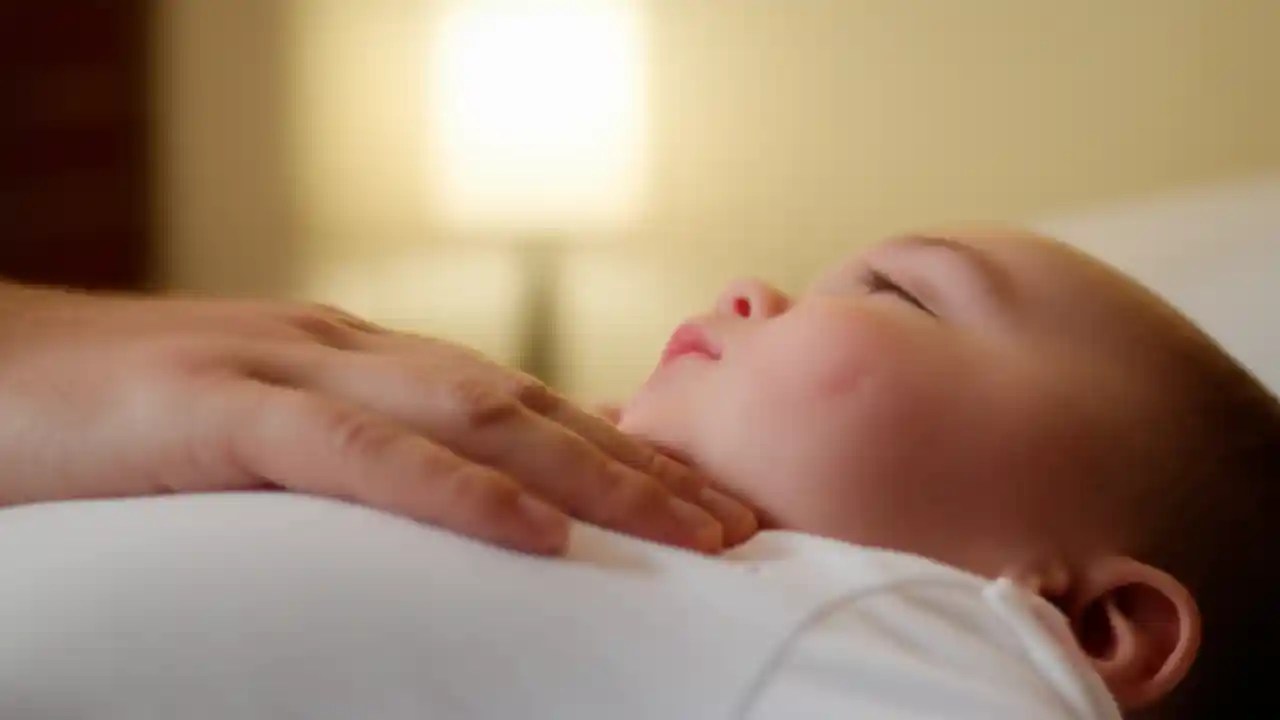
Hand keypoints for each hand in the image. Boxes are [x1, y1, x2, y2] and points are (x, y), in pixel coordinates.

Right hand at [0, 284, 756, 553]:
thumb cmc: (117, 425)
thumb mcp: (256, 443)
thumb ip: (346, 468)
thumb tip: (438, 529)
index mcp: (358, 363)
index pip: (521, 404)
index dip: (621, 454)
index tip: (702, 508)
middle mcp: (347, 351)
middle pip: (532, 404)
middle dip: (642, 467)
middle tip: (738, 528)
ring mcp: (288, 368)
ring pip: (477, 413)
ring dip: (595, 473)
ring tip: (688, 529)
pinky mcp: (220, 409)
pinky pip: (362, 451)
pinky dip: (458, 490)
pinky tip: (537, 531)